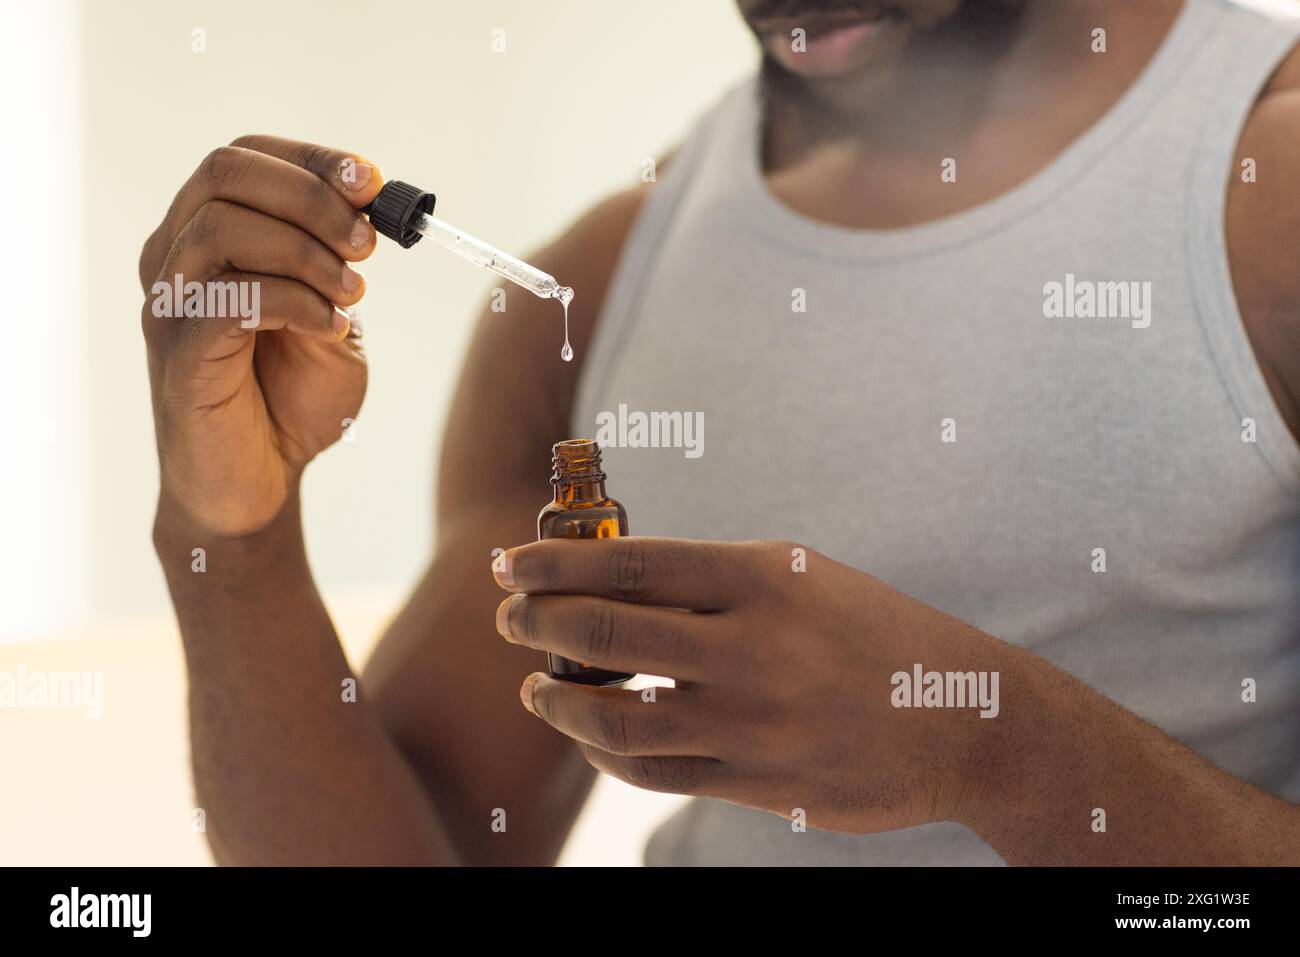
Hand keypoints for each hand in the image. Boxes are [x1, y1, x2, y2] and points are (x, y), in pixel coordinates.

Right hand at [140, 136, 381, 536]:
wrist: (260, 484)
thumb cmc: (291, 400)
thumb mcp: (332, 317)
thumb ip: (340, 263)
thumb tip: (370, 203)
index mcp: (205, 236)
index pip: (245, 158)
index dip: (313, 160)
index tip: (373, 184)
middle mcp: (173, 259)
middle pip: (225, 173)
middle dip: (312, 196)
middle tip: (366, 244)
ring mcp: (169, 305)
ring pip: (223, 228)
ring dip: (307, 252)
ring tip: (353, 294)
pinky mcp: (181, 356)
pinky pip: (232, 300)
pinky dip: (296, 302)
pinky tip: (330, 329)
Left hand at [492, 537, 1021, 833]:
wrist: (962, 720)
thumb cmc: (870, 632)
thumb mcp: (799, 579)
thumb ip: (708, 582)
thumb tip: (603, 583)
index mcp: (764, 578)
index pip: (629, 562)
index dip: (553, 563)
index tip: (509, 565)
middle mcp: (754, 648)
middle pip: (606, 635)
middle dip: (536, 624)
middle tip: (510, 619)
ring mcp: (755, 724)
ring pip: (616, 719)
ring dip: (557, 702)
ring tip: (536, 686)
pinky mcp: (759, 784)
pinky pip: (655, 773)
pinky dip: (606, 752)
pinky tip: (591, 734)